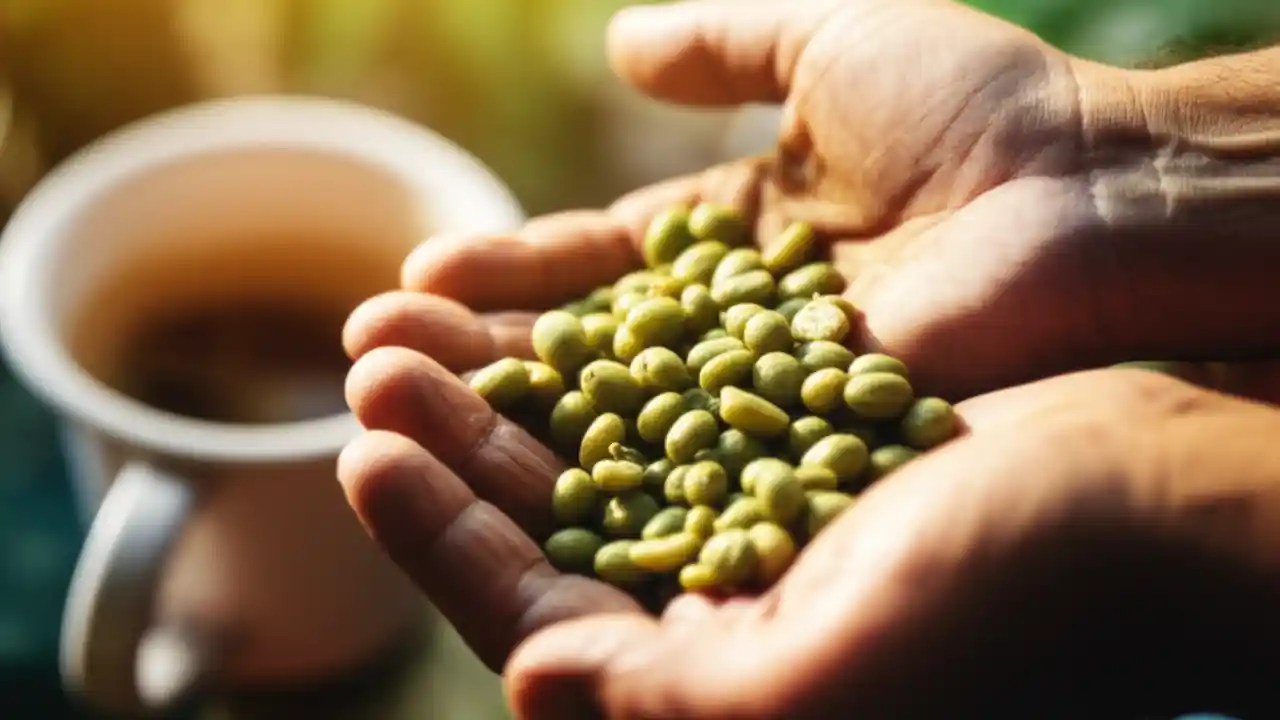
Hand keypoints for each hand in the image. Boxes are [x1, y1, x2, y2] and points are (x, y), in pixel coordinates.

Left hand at [340, 358, 1279, 717]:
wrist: (1166, 489)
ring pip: (590, 460)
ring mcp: (752, 527)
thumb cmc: (1029, 589)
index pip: (541, 624)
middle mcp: (723, 615)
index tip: (363, 455)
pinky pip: (659, 404)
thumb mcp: (842, 669)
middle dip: (454, 454)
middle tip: (372, 364)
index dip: (443, 543)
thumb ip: (679, 700)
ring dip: (506, 399)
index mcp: (720, 688)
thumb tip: (531, 683)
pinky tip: (544, 310)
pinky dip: (596, 359)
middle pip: (548, 534)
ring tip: (420, 327)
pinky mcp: (786, 450)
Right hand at [347, 0, 1279, 399]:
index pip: (601, 261)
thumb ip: (725, 46)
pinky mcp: (809, 447)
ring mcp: (774, 395)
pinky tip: (518, 476)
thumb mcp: (829, 44)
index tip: (425, 275)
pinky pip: (695, 465)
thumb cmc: (972, 111)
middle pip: (592, 345)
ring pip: (623, 414)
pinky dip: (610, 471)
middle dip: (483, 348)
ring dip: (516, 413)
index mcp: (741, 235)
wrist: (1084, 197)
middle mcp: (743, 326)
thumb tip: (616, 48)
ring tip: (402, 409)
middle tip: (373, 356)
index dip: (513, 268)